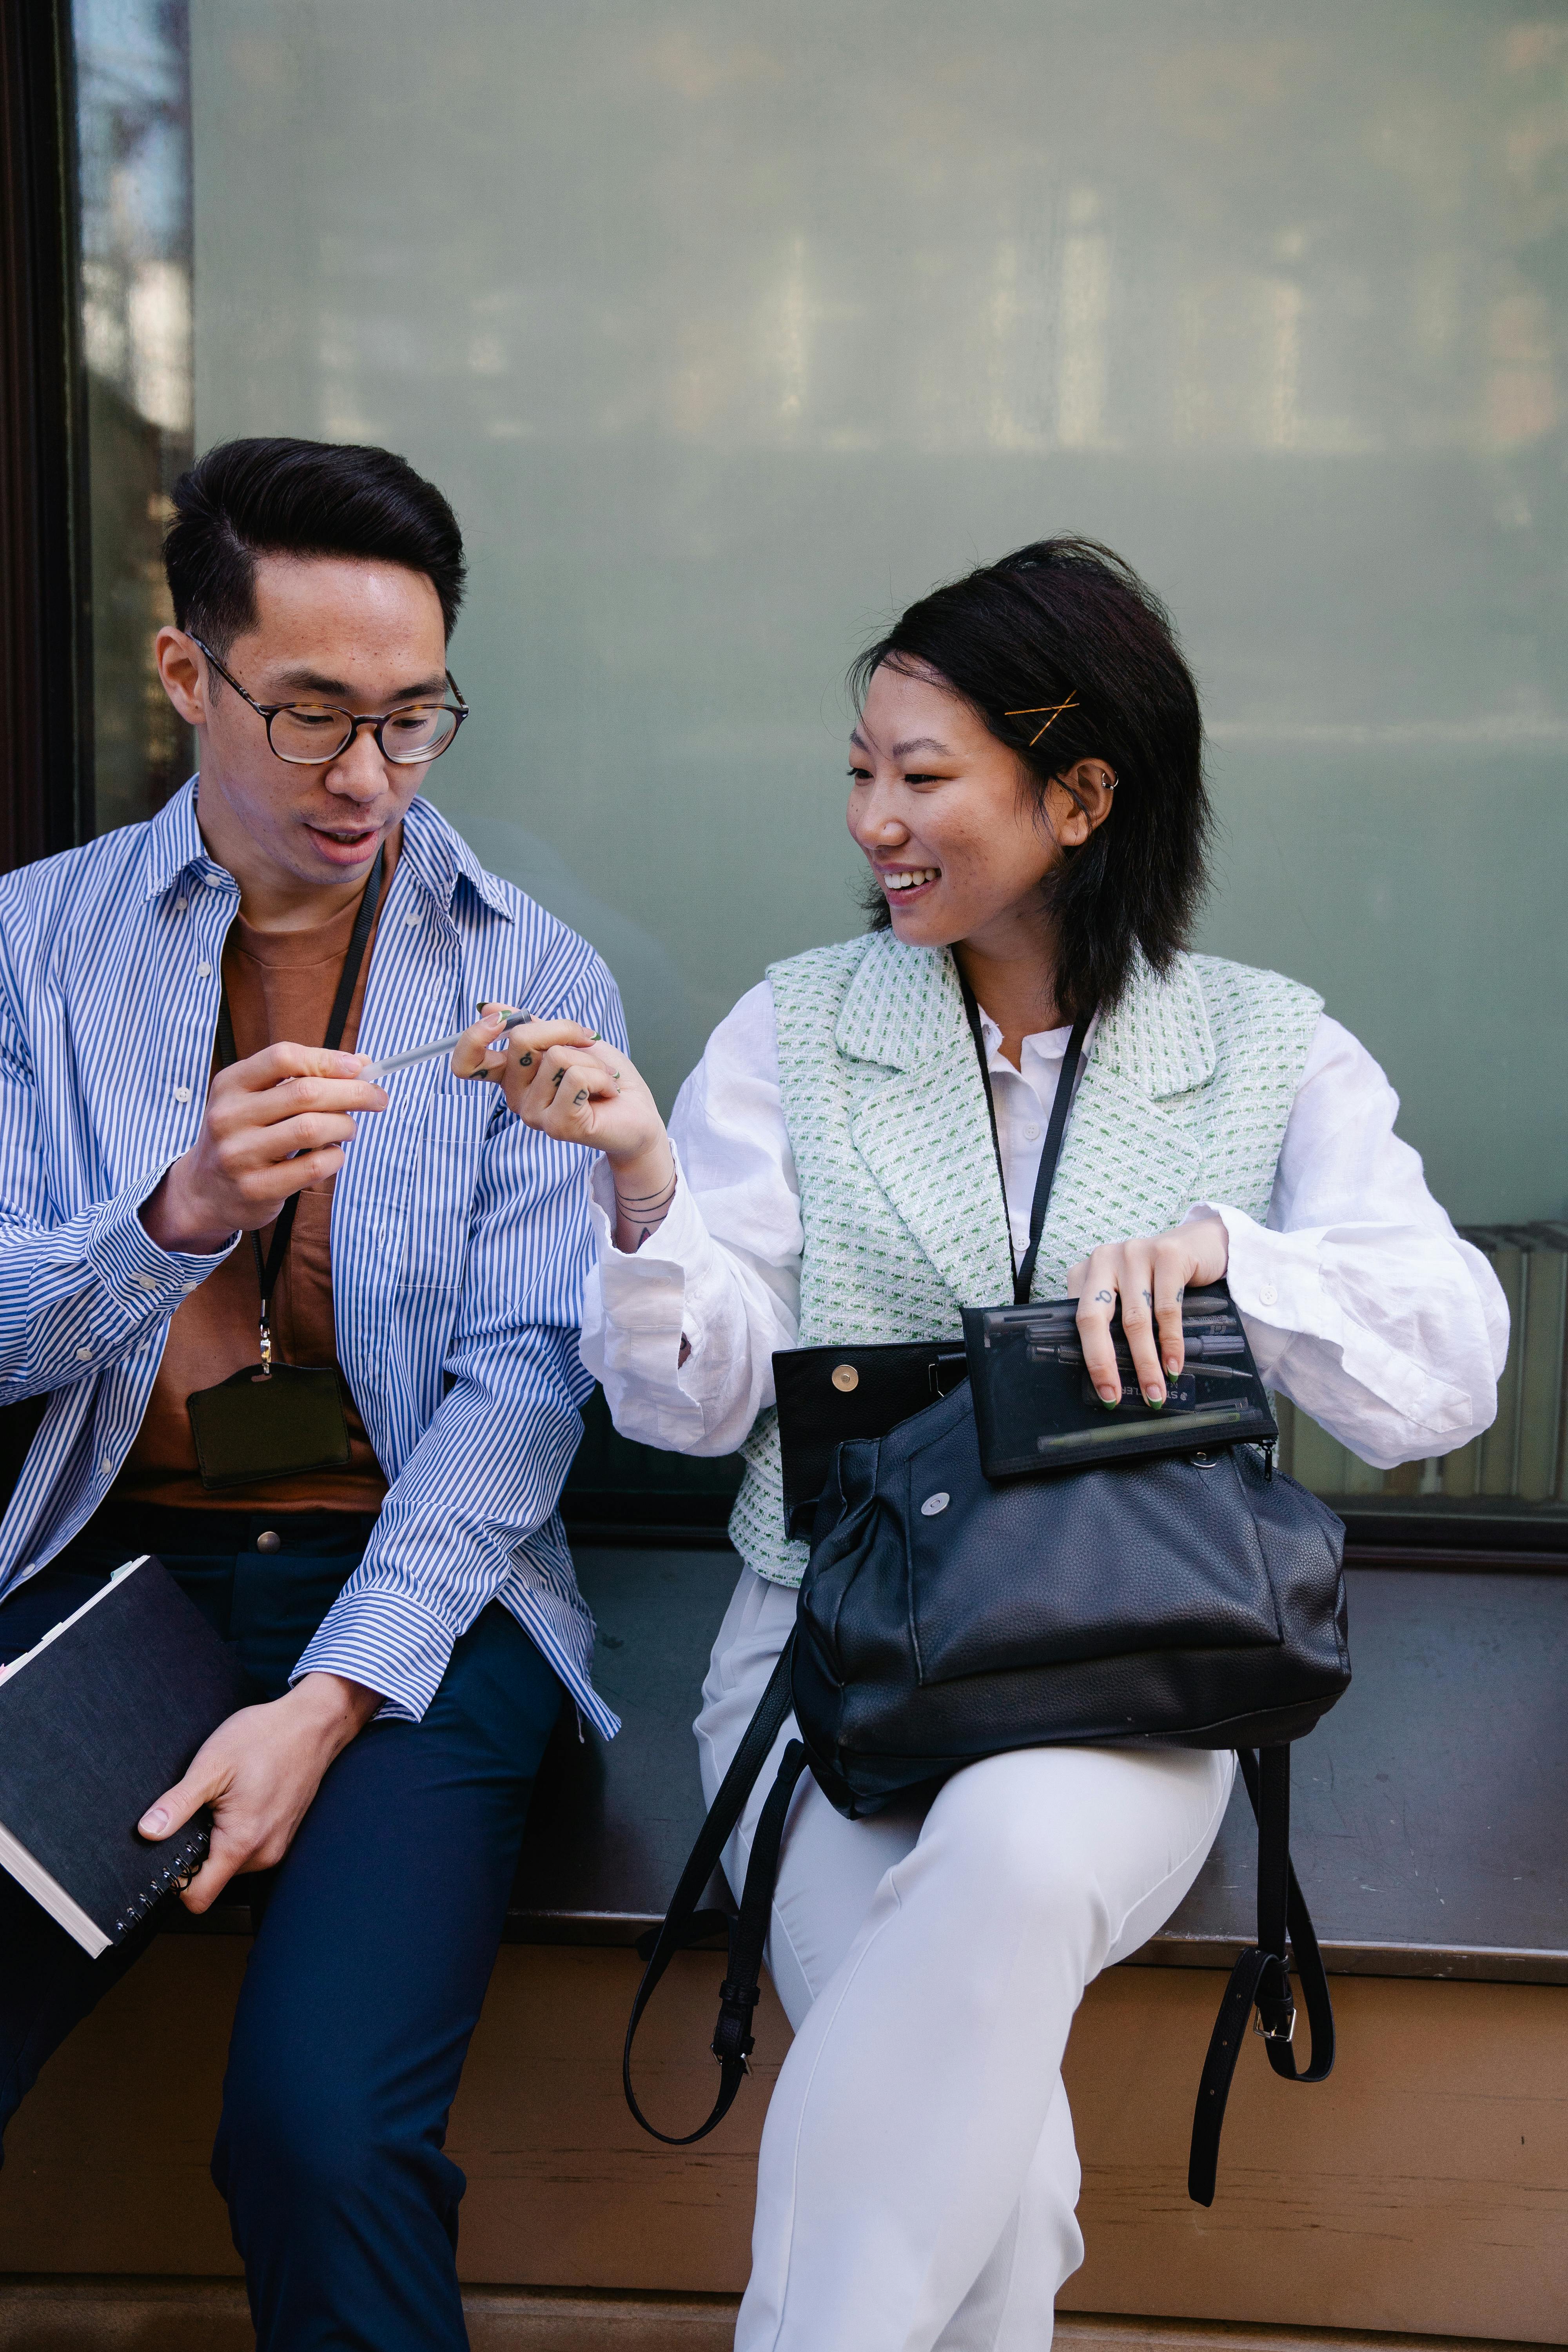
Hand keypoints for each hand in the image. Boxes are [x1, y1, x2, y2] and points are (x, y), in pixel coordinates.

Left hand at [137, 1672, 380, 1912]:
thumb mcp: (211, 1766)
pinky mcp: (283, 1835)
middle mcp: (264, 1853)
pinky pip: (249, 1849)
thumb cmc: (266, 1738)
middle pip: (213, 1879)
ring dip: (217, 1839)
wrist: (313, 1723)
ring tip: (223, 1800)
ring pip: (231, 1863)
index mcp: (242, 1843)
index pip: (198, 1897)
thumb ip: (177, 1805)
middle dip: (197, 1853)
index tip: (169, 1850)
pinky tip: (240, 1798)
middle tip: (200, 1809)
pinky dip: (237, 1832)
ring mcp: (277, 1845)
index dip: (175, 1882)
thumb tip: (147, 1832)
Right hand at [140, 1044, 388, 1255]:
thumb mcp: (258, 1098)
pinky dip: (335, 1158)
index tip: (360, 1066)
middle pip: (307, 1092)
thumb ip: (302, 1078)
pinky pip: (314, 1166)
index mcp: (230, 1084)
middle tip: (378, 1098)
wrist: (204, 1191)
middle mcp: (229, 1116)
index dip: (328, 1059)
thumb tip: (362, 1062)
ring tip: (349, 1129)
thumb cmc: (245, 1134)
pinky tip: (332, 1155)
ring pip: (313, 1128)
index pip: (283, 1057)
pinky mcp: (257, 1188)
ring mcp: (240, 1155)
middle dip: (354, 1092)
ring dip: (345, 1126)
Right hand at [450, 1008, 677, 1244]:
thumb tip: (489, 1006)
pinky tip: (608, 1093)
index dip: (474, 1036)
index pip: (468, 1062)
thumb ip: (534, 1026)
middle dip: (564, 1029)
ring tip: (602, 1078)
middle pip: (521, 1039)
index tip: (500, 1019)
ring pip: (557, 1056)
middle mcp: (516, 1097)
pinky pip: (577, 1077)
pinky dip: (602, 1076)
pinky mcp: (558, 1126)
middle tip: (588, 1044)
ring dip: (592, 1059)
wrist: (637, 1112)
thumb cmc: (604, 1076)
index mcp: (512, 1076)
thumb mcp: (569, 1041)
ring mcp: (534, 1115)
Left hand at [1067, 1215, 1228, 1406]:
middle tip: (1114, 1396)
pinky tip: (1174, 1366)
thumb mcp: (1130, 1294)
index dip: (1089, 1358)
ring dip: (1145, 1363)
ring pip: (1135, 1320)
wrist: (1205, 1243)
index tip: (1103, 1390)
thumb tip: (1114, 1374)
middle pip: (1094, 1318)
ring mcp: (1134, 1254)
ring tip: (1155, 1391)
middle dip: (1104, 1363)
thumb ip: (1116, 1321)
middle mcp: (1105, 1259)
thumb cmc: (1161, 1278)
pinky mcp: (1166, 1255)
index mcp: (1088, 1272)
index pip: (1077, 1320)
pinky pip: (1166, 1310)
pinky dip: (1171, 1344)